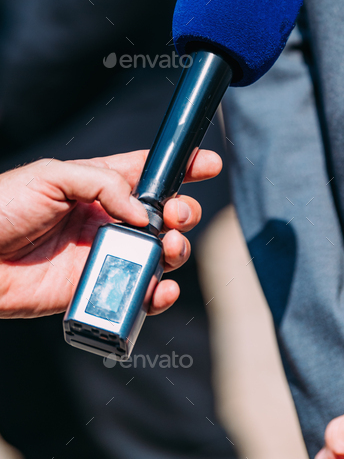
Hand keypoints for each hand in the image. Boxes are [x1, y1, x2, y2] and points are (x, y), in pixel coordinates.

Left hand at [0, 148, 220, 317]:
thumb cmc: (2, 208)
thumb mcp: (52, 175)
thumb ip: (103, 183)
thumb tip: (140, 211)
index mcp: (99, 185)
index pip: (149, 172)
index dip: (182, 166)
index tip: (208, 164)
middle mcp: (107, 219)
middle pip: (163, 215)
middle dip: (182, 214)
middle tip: (176, 218)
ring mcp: (103, 256)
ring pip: (158, 254)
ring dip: (176, 251)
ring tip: (167, 250)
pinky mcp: (94, 291)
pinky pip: (137, 294)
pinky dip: (158, 294)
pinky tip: (160, 289)